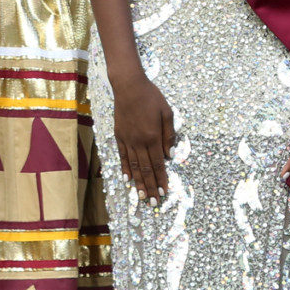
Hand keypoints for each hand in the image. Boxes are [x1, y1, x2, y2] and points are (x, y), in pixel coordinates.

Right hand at [111, 74, 177, 202]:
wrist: (129, 86)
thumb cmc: (151, 97)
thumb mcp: (167, 113)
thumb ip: (169, 135)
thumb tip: (169, 155)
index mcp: (153, 137)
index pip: (158, 164)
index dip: (161, 179)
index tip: (163, 192)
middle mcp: (139, 142)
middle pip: (145, 170)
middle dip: (150, 187)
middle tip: (152, 203)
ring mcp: (127, 140)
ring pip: (133, 167)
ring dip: (138, 183)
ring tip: (141, 197)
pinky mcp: (119, 136)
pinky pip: (123, 157)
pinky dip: (125, 169)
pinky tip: (128, 179)